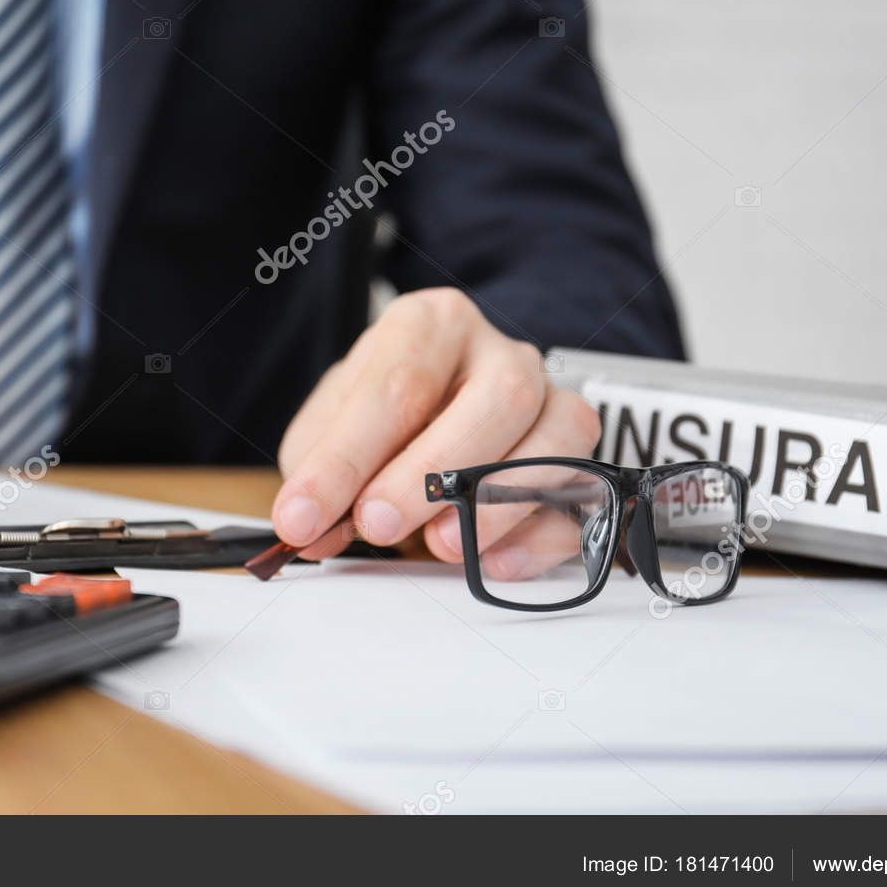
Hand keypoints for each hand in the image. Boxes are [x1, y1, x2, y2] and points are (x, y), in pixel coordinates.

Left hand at [272, 288, 599, 571]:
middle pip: (495, 399)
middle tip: (377, 524)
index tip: (303, 515)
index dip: (345, 458)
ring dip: (498, 502)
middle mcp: (501, 352)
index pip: (396, 385)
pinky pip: (583, 495)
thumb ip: (320, 472)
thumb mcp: (332, 431)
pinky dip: (541, 536)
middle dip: (431, 472)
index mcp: (432, 325)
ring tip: (440, 545)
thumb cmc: (386, 416)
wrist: (438, 412)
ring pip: (559, 436)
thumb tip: (309, 526)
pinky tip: (493, 562)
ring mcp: (552, 400)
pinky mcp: (581, 458)